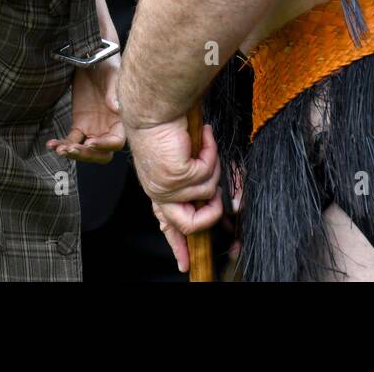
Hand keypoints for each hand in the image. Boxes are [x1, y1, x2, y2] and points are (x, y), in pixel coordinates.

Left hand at [47, 54, 124, 163]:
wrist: (93, 57)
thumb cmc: (108, 65)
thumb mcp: (113, 76)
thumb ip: (115, 93)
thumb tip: (118, 109)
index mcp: (120, 120)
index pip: (116, 142)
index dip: (105, 146)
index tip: (90, 142)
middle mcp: (108, 128)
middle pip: (100, 153)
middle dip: (86, 155)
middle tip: (71, 149)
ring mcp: (93, 128)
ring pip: (84, 150)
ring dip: (73, 153)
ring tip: (60, 149)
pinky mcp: (79, 124)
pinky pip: (71, 140)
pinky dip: (61, 145)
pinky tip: (51, 144)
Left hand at [129, 119, 222, 271]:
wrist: (153, 109)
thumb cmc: (164, 126)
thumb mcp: (176, 157)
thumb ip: (189, 176)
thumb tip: (211, 191)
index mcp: (158, 189)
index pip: (167, 224)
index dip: (179, 245)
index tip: (185, 264)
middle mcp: (159, 192)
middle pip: (188, 225)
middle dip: (212, 215)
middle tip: (220, 200)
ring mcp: (167, 187)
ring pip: (208, 192)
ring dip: (213, 165)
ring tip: (204, 144)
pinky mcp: (177, 176)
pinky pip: (208, 173)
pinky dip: (210, 151)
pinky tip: (203, 137)